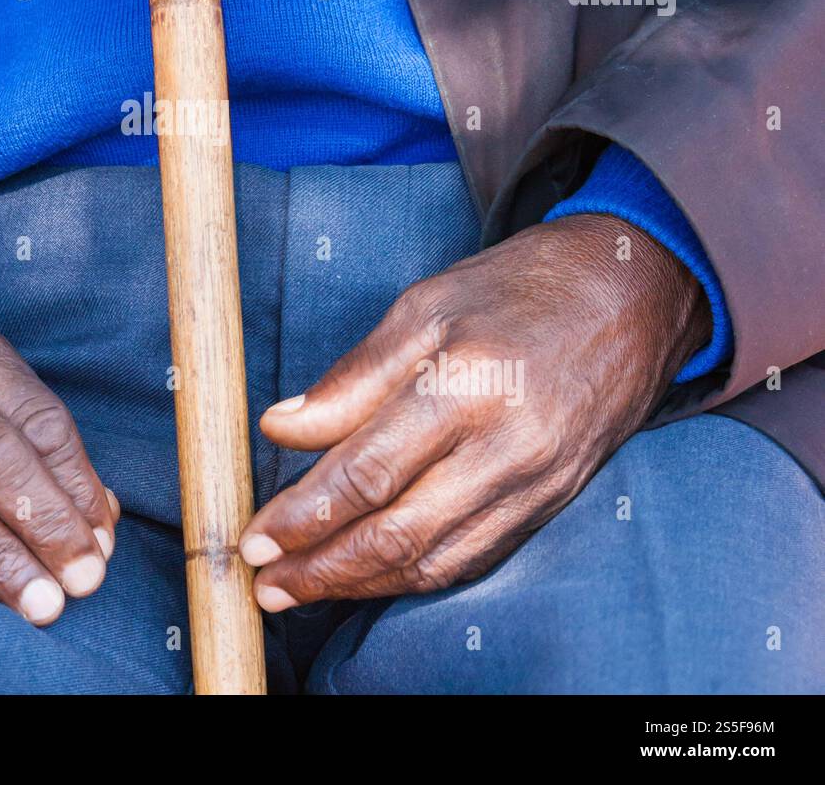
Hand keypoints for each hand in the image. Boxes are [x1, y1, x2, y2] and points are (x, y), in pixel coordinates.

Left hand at [237, 214, 709, 608]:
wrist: (628, 298)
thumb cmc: (515, 291)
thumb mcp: (423, 307)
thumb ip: (352, 377)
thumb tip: (279, 428)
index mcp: (466, 385)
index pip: (368, 472)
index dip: (304, 514)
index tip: (253, 537)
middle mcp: (505, 447)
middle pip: (397, 532)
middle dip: (321, 567)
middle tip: (263, 583)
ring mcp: (535, 484)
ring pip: (435, 559)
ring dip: (360, 585)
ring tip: (301, 591)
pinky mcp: (550, 503)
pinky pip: (473, 557)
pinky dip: (415, 578)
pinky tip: (370, 579)